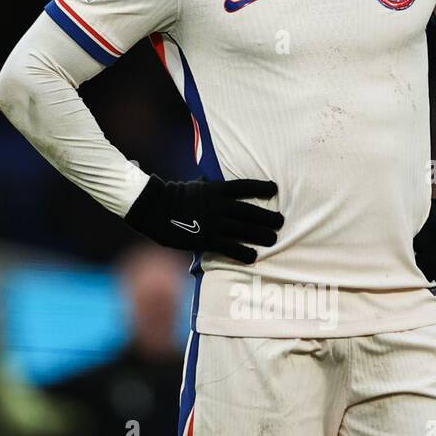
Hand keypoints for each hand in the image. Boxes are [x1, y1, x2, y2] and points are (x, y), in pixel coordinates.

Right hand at [123, 175, 282, 263]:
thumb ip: (205, 185)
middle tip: (280, 221)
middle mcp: (218, 205)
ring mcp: (213, 223)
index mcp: (216, 189)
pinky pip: (230, 247)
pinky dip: (243, 252)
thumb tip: (206, 178)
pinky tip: (253, 257)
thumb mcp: (193, 186)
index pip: (245, 186)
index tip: (275, 189)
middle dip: (268, 217)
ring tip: (273, 239)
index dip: (262, 187)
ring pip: (244, 230)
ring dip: (261, 235)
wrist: (154, 209)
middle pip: (250, 211)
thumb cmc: (173, 197)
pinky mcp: (206, 239)